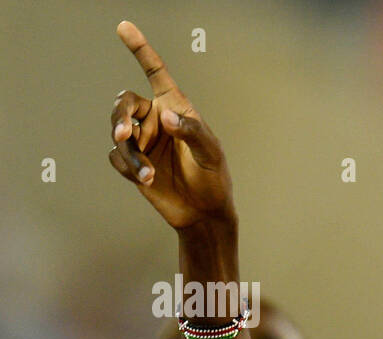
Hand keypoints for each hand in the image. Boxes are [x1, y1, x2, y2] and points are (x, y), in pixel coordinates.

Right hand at [108, 21, 233, 228]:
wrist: (203, 213)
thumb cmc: (213, 179)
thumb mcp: (211, 154)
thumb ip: (191, 132)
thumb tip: (165, 117)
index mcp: (175, 108)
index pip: (155, 73)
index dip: (141, 50)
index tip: (124, 27)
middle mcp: (155, 120)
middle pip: (124, 103)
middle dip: (120, 115)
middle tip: (125, 133)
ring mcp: (142, 141)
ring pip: (117, 133)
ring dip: (130, 153)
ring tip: (149, 175)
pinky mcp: (132, 163)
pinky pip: (117, 157)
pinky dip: (129, 168)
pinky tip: (147, 180)